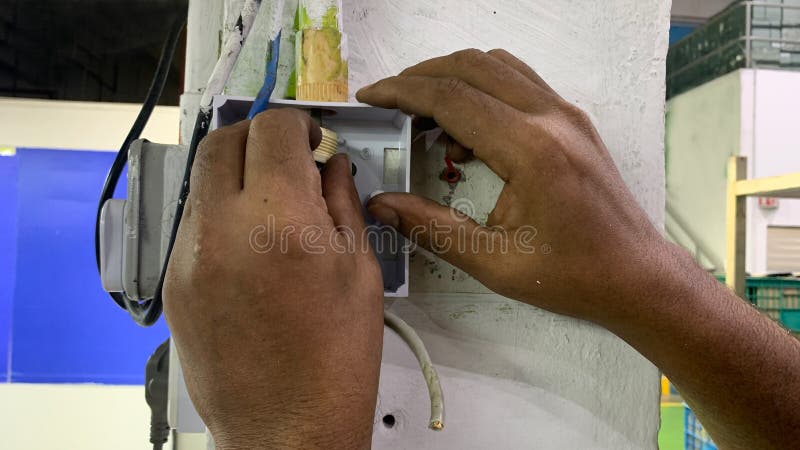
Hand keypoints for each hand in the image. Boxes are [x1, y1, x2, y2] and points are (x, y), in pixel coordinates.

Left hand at [163, 109, 383, 448]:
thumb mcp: (360, 270)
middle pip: (223, 141)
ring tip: (272, 205)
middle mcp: (221, 229)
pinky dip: (222, 213)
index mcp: (279, 221)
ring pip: (202, 180)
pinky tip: (251, 243)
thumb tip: (330, 165)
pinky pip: (194, 222)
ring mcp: (187, 257)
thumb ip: (340, 203)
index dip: (298, 125)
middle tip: (289, 159)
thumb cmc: (336, 359)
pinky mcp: (173, 283)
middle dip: (259, 137)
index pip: (272, 129)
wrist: (286, 429)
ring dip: (237, 174)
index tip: (313, 141)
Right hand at [358, 49, 667, 324]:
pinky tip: (464, 130)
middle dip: (420, 76)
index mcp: (531, 149)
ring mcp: (566, 113)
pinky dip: (482, 88)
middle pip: (472, 66)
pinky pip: (519, 82)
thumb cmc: (571, 275)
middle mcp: (551, 117)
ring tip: (419, 111)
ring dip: (453, 76)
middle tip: (387, 101)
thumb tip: (380, 204)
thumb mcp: (493, 261)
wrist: (636, 275)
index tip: (369, 98)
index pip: (452, 97)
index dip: (402, 92)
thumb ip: (431, 228)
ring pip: (498, 65)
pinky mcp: (572, 120)